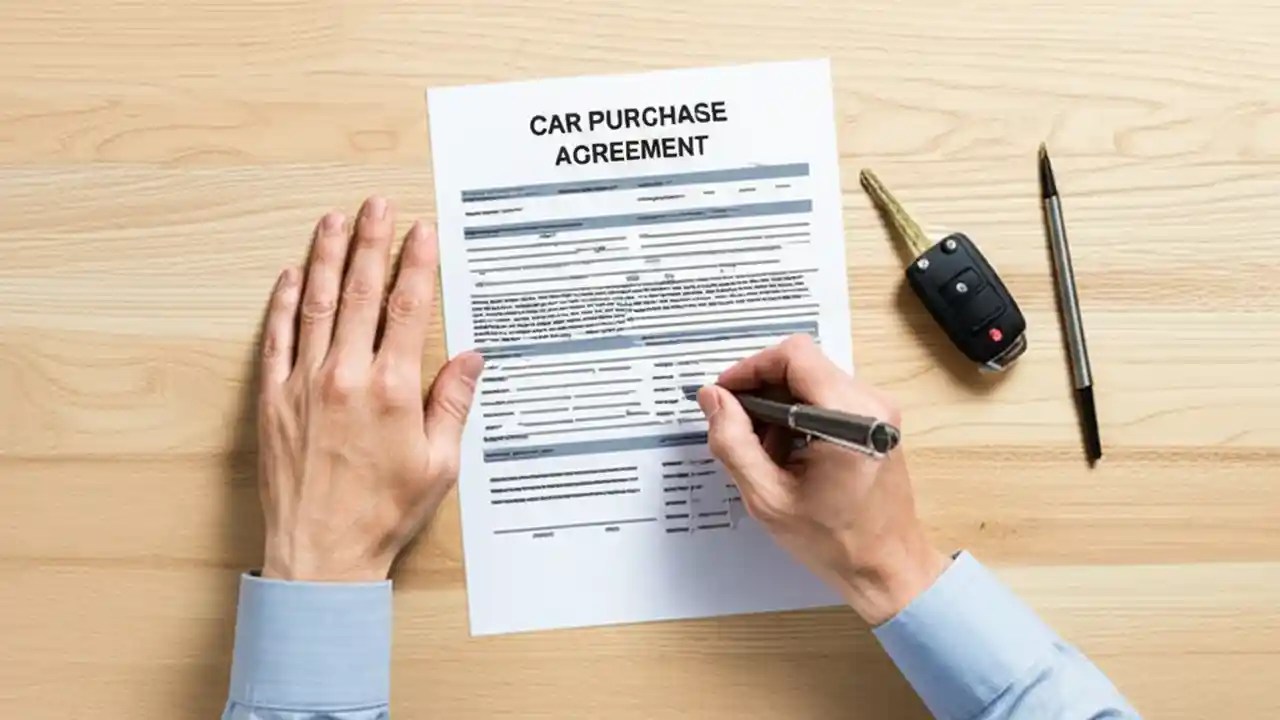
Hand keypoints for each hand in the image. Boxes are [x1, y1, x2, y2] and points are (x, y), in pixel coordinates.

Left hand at [256, 197, 481, 581]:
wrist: (321, 553)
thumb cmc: (383, 513)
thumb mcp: (438, 463)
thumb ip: (452, 403)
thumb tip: (469, 357)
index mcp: (391, 390)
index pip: (406, 309)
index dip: (415, 264)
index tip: (420, 232)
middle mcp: (344, 378)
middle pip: (359, 293)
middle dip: (370, 243)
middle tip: (376, 206)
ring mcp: (303, 386)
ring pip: (316, 305)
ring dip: (325, 257)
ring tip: (333, 221)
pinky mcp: (273, 401)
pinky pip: (277, 340)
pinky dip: (284, 304)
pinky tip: (292, 276)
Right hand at [697, 335, 947, 624]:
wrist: (888, 568)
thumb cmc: (836, 542)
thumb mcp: (768, 497)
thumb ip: (734, 442)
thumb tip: (713, 399)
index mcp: (851, 417)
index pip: (794, 356)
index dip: (751, 368)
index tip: (725, 394)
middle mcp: (872, 403)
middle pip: (801, 366)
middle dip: (761, 392)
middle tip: (737, 430)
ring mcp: (878, 410)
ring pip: (811, 381)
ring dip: (778, 408)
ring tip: (764, 452)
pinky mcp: (876, 421)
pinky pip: (826, 399)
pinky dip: (798, 417)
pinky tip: (787, 455)